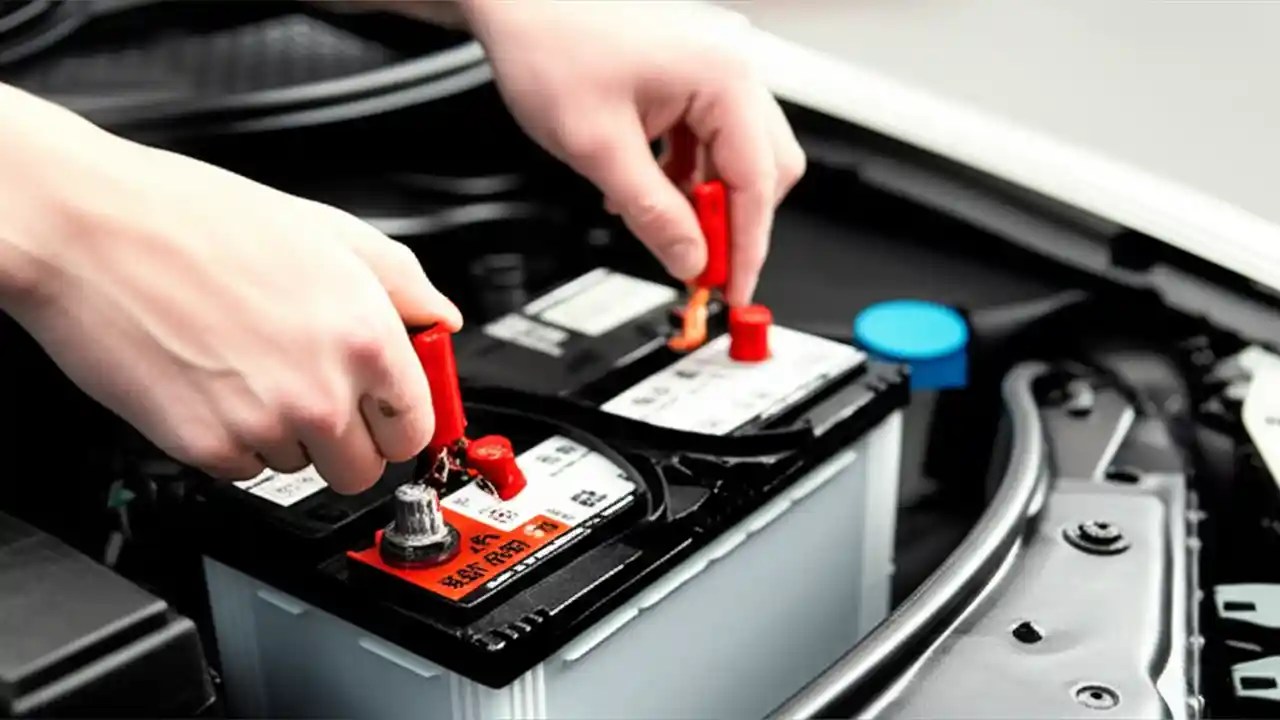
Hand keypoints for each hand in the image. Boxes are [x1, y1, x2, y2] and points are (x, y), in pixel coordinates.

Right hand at [0, 85, 460, 493]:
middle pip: (365, 470)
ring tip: (254, 368)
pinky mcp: (205, 449)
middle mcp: (322, 392)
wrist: (93, 230)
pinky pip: (245, 470)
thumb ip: (403, 285)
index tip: (391, 415)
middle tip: (318, 394)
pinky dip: (235, 440)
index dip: (402, 420)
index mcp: (365, 338)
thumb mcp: (329, 232)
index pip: (417, 427)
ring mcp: (263, 427)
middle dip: (350, 440)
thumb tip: (441, 321)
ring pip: (303, 469)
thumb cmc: (200, 221)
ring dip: (288, 436)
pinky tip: (218, 383)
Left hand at [459, 0, 804, 305]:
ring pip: (735, 154)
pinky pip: (707, 136)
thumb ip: (652, 213)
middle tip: (699, 266)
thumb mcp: (598, 148)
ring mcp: (713, 65)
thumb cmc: (549, 43)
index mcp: (724, 76)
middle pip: (764, 168)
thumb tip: (688, 259)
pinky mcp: (690, 72)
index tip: (731, 290)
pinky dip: (685, 172)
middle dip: (731, 223)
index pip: (758, 182)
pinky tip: (648, 191)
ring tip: (662, 227)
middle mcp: (731, 65)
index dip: (745, 246)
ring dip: (703, 198)